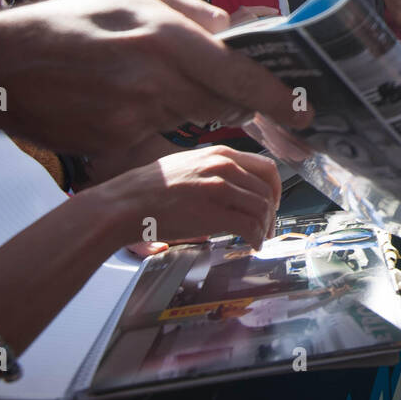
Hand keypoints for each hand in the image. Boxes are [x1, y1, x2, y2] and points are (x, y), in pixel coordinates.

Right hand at [0, 0, 309, 155]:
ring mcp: (135, 112)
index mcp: (167, 34)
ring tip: (156, 85)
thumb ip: (187, 11)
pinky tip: (130, 107)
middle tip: (237, 94)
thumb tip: (229, 28)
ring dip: (191, 108)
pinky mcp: (115, 141)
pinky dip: (156, 128)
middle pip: (223, 102)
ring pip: (192, 119)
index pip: (240, 72)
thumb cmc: (66, 24)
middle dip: (236, 101)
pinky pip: (156, 140)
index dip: (277, 95)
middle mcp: (157, 75)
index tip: (304, 108)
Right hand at [89, 145, 281, 248]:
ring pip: (262, 208)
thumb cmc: (150, 188)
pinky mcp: (214, 213)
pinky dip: (256, 238)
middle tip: (268, 227)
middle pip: (268, 190)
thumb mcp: (188, 164)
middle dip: (272, 212)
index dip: (275, 189)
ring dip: (265, 228)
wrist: (125, 203)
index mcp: (219, 154)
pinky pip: (249, 226)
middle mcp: (224, 167)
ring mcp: (219, 189)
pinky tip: (252, 245)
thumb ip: (215, 169)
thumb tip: (236, 185)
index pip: (266, 167)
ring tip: (259, 239)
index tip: (272, 203)